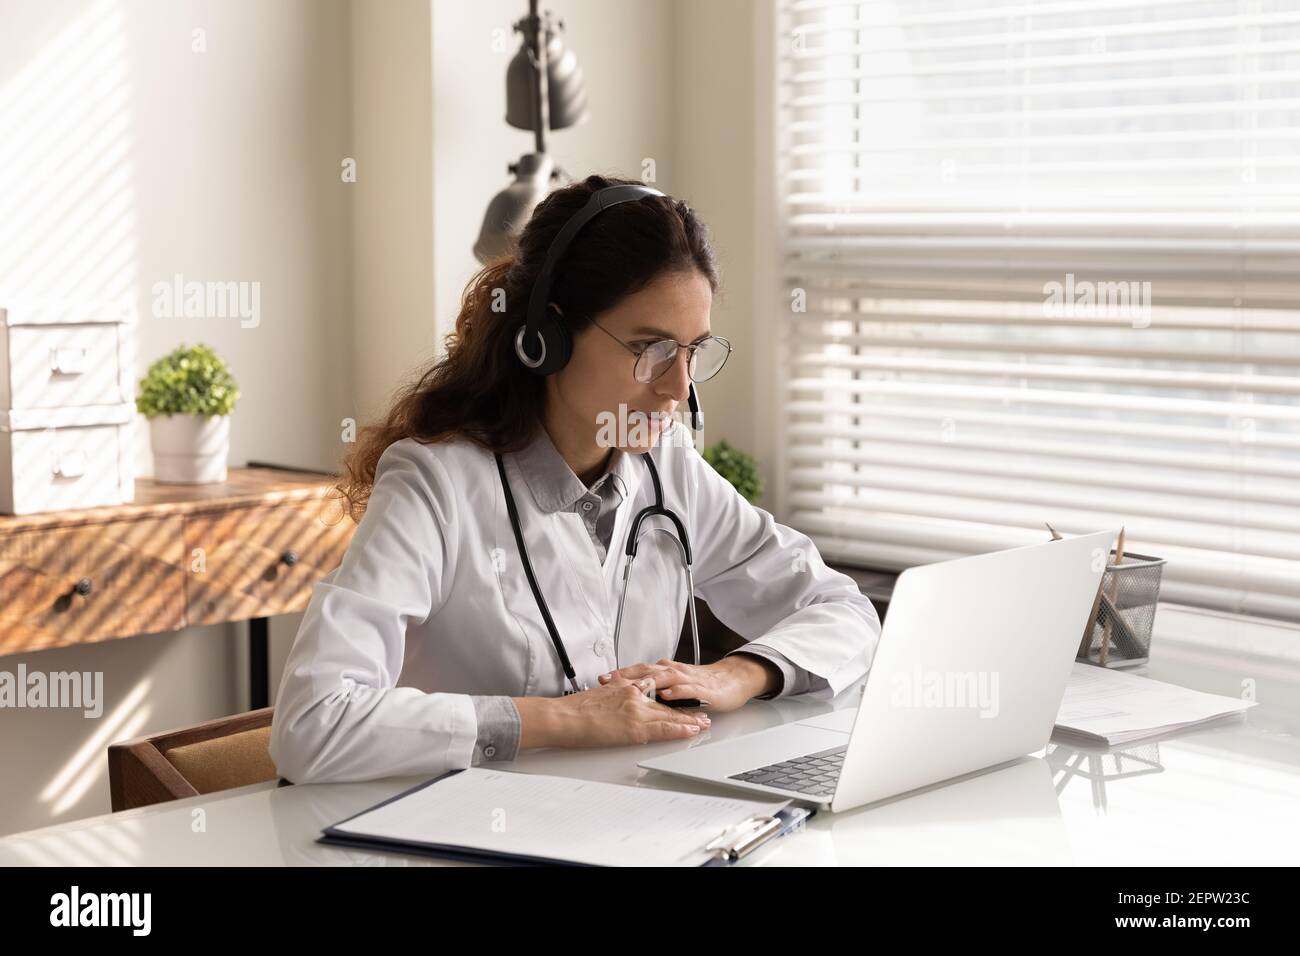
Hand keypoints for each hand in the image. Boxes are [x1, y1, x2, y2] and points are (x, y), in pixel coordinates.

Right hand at [514, 677, 710, 749]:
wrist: (561, 718)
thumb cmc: (572, 710)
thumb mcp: (598, 696)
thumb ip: (614, 698)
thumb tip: (619, 706)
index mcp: (624, 688)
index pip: (654, 692)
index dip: (670, 697)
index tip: (681, 699)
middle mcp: (634, 695)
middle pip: (666, 702)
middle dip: (685, 707)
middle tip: (701, 710)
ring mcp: (636, 711)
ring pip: (670, 715)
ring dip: (688, 719)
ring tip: (703, 723)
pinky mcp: (634, 727)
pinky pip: (663, 729)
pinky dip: (680, 730)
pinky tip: (690, 731)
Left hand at [597, 654, 779, 712]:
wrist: (732, 680)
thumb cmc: (703, 684)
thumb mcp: (675, 683)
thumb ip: (657, 685)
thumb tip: (633, 691)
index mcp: (666, 670)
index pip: (639, 670)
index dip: (620, 674)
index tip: (601, 678)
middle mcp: (674, 671)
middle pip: (646, 671)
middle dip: (627, 676)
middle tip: (609, 681)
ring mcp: (687, 679)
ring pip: (664, 677)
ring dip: (648, 681)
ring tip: (632, 687)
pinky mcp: (702, 690)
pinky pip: (687, 690)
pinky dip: (676, 692)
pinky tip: (666, 696)